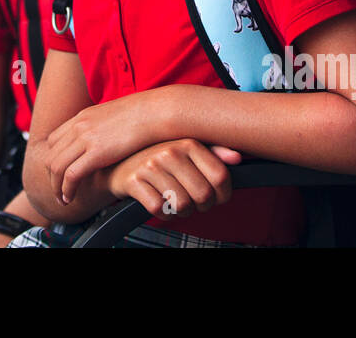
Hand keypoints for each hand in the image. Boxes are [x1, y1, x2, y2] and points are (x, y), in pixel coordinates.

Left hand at [42, 92, 161, 204]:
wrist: (156, 112)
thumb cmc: (144, 115)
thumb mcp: (115, 115)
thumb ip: (103, 127)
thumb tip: (106, 139)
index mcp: (83, 116)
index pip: (54, 140)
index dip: (54, 160)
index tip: (60, 174)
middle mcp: (79, 126)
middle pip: (51, 155)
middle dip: (51, 177)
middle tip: (58, 191)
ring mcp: (86, 138)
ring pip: (56, 166)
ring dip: (56, 187)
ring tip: (63, 200)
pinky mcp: (97, 152)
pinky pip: (71, 174)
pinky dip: (66, 189)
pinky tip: (70, 198)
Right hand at [107, 139, 241, 219]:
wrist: (118, 163)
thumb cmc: (159, 158)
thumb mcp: (187, 151)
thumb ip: (214, 152)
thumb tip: (237, 158)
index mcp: (188, 142)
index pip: (220, 176)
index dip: (223, 194)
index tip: (217, 197)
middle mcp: (170, 151)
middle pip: (203, 195)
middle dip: (202, 206)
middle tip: (195, 203)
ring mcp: (150, 165)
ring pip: (182, 205)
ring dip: (182, 212)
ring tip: (177, 202)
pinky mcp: (133, 181)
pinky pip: (159, 209)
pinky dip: (162, 213)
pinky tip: (160, 202)